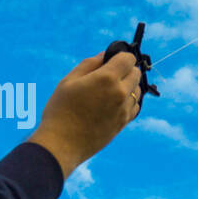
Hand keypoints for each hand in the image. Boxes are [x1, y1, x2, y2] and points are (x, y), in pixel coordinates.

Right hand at [27, 52, 143, 178]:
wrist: (61, 144)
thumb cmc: (60, 110)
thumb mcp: (68, 81)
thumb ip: (89, 64)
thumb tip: (105, 55)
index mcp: (106, 78)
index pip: (128, 59)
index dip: (121, 57)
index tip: (112, 61)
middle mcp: (120, 92)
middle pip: (136, 73)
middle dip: (125, 70)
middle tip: (108, 76)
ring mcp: (124, 109)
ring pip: (137, 90)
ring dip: (128, 86)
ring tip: (108, 92)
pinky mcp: (124, 122)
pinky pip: (135, 106)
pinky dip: (128, 102)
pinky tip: (112, 104)